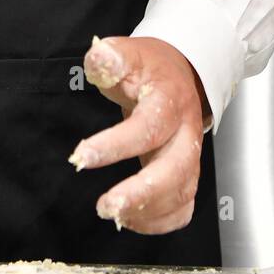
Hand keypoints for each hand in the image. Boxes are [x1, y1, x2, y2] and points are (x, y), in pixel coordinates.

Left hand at [68, 35, 212, 234]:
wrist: (180, 72)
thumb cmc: (147, 66)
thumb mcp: (127, 52)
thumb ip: (111, 57)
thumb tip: (100, 57)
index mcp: (169, 100)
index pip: (147, 126)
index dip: (116, 145)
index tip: (81, 157)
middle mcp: (186, 131)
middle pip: (176, 169)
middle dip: (142, 193)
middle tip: (106, 206)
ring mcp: (191, 155)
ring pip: (182, 192)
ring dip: (148, 211)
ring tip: (112, 214)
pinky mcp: (188, 173)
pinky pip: (183, 206)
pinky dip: (162, 221)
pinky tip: (131, 220)